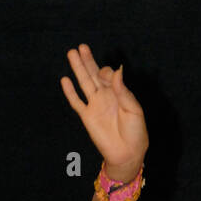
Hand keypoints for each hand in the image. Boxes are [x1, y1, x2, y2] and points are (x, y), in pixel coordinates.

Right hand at [61, 44, 147, 178]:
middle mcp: (105, 96)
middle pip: (94, 74)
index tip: (107, 76)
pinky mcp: (87, 117)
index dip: (106, 71)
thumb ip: (123, 91)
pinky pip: (76, 102)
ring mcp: (95, 105)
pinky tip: (64, 80)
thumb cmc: (135, 132)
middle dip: (88, 60)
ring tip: (71, 53)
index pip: (109, 75)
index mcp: (118, 93)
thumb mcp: (134, 110)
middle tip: (81, 47)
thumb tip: (116, 71)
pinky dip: (70, 92)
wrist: (128, 153)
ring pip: (84, 83)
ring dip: (78, 69)